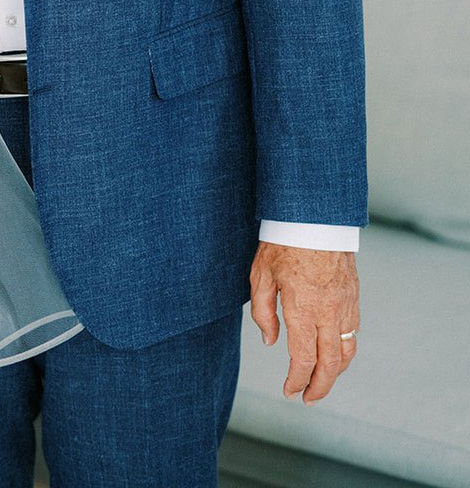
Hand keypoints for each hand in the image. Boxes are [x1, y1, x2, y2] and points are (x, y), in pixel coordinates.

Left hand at [249, 243, 359, 403]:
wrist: (315, 216)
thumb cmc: (283, 243)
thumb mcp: (260, 275)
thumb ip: (263, 312)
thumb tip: (270, 341)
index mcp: (304, 310)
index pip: (303, 359)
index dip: (297, 381)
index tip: (289, 391)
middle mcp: (329, 313)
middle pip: (331, 364)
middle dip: (320, 387)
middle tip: (309, 399)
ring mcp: (345, 305)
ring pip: (347, 350)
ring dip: (335, 371)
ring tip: (322, 380)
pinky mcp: (354, 296)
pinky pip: (353, 331)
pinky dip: (345, 348)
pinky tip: (334, 350)